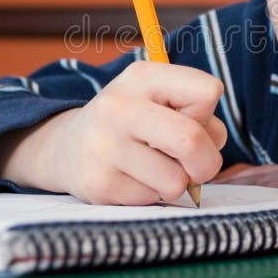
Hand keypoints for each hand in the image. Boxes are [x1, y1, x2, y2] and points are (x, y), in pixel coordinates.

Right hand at [0, 61, 227, 204]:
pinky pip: (152, 200)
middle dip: (207, 161)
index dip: (208, 114)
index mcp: (142, 76)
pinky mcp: (99, 184)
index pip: (208, 92)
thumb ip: (198, 117)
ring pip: (176, 180)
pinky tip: (133, 179)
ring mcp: (105, 146)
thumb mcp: (160, 100)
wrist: (68, 146)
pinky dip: (153, 195)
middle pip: (191, 139)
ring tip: (156, 169)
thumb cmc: (134, 122)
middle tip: (197, 166)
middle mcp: (119, 107)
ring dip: (177, 182)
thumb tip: (210, 152)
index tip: (189, 119)